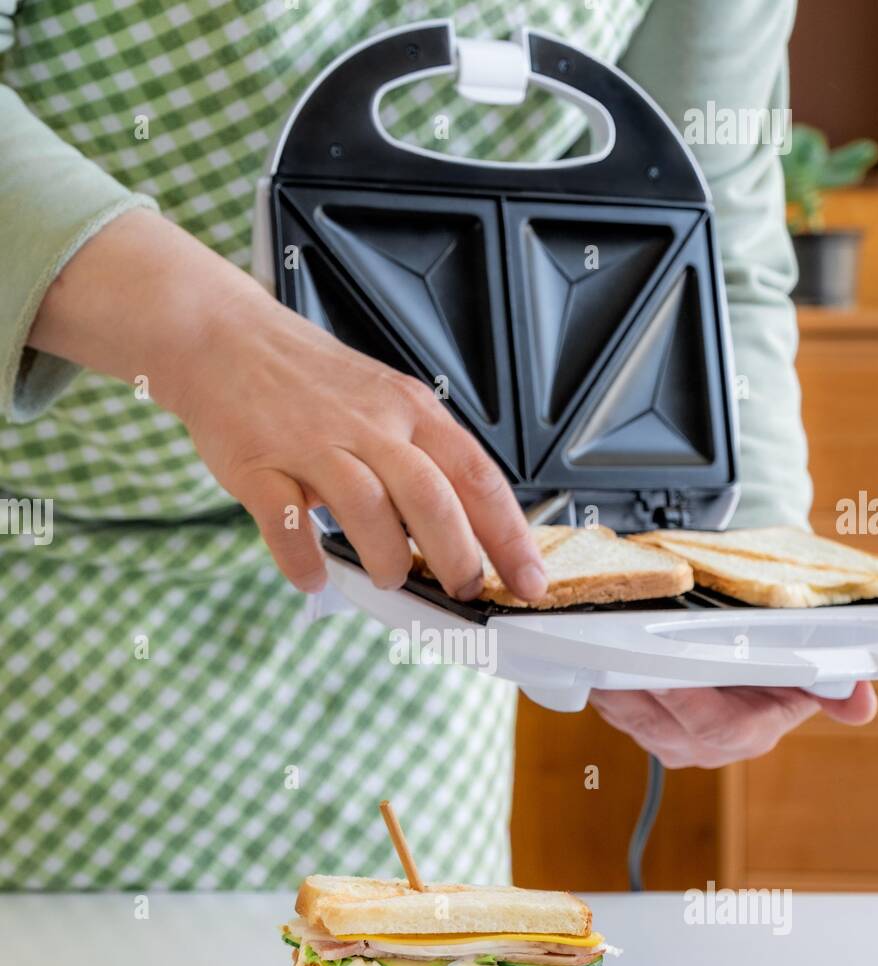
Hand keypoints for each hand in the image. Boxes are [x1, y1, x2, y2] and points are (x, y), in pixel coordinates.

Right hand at [29, 210, 546, 602]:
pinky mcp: (258, 464)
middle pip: (430, 496)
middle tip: (463, 592)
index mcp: (410, 412)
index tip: (530, 581)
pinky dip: (303, 559)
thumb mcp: (384, 405)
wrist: (223, 338)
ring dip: (385, 558)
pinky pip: (285, 521)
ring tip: (389, 580)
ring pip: (366, 508)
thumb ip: (421, 463)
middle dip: (456, 555)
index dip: (509, 536)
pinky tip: (313, 577)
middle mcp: (368, 426)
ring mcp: (312, 444)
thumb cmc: (310, 384)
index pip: (477, 476)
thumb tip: (466, 537)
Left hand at [589, 681, 877, 768]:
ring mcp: (669, 741)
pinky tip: (593, 664)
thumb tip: (861, 706)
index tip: (664, 676)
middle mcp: (705, 746)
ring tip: (597, 658)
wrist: (752, 675)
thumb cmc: (777, 669)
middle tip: (614, 660)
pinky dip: (602, 688)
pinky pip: (614, 712)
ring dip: (611, 691)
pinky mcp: (640, 728)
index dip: (688, 703)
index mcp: (748, 733)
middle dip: (636, 694)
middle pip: (661, 726)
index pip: (715, 728)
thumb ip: (835, 689)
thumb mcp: (809, 675)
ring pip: (631, 719)